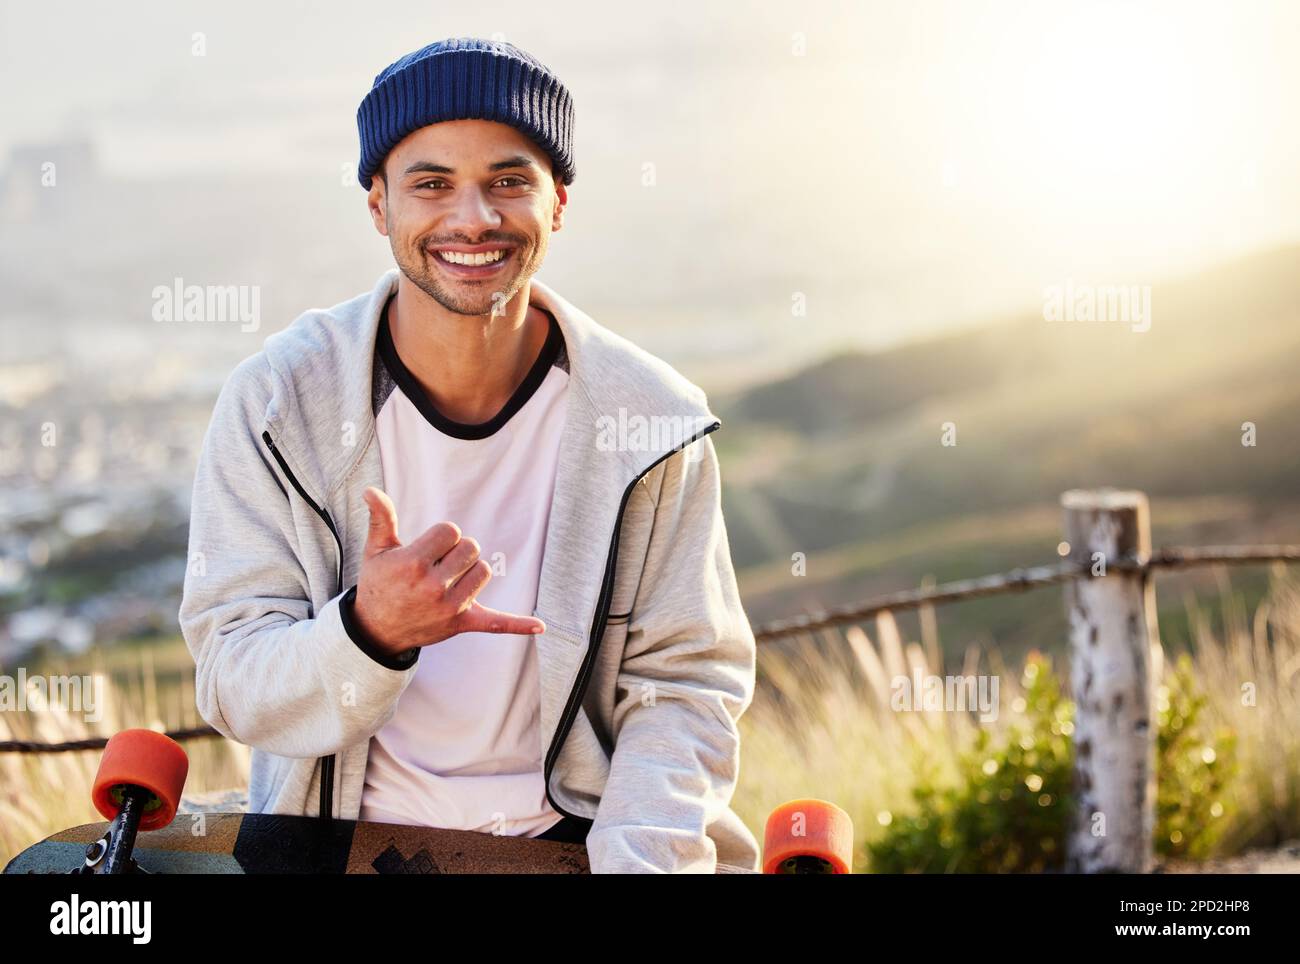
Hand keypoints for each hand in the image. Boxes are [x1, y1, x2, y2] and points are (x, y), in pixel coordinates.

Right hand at [350, 486, 545, 656]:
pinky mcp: (462, 623)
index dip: (442, 535)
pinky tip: (539, 626)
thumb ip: (381, 518)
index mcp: (413, 564)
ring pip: (483, 571)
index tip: (429, 546)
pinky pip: (496, 624)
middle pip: (472, 548)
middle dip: (457, 550)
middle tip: (437, 564)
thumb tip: (371, 490)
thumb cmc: (379, 584)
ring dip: (471, 570)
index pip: (451, 530)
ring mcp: (450, 607)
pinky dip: (518, 624)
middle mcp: (433, 587)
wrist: (377, 630)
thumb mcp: (376, 551)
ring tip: (448, 579)